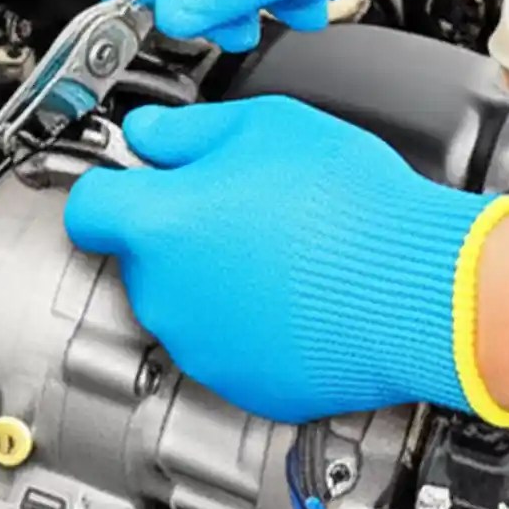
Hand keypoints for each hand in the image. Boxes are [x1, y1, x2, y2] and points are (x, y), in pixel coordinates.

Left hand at [64, 98, 499, 422]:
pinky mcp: (239, 382)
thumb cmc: (350, 207)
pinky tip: (291, 294)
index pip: (86, 207)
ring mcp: (199, 345)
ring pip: (180, 300)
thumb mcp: (263, 127)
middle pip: (140, 253)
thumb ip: (184, 130)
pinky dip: (246, 323)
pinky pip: (223, 343)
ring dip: (209, 277)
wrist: (421, 289)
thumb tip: (146, 134)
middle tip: (236, 206)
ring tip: (276, 251)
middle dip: (175, 229)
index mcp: (158, 223)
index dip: (109, 188)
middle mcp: (164, 292)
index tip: (130, 182)